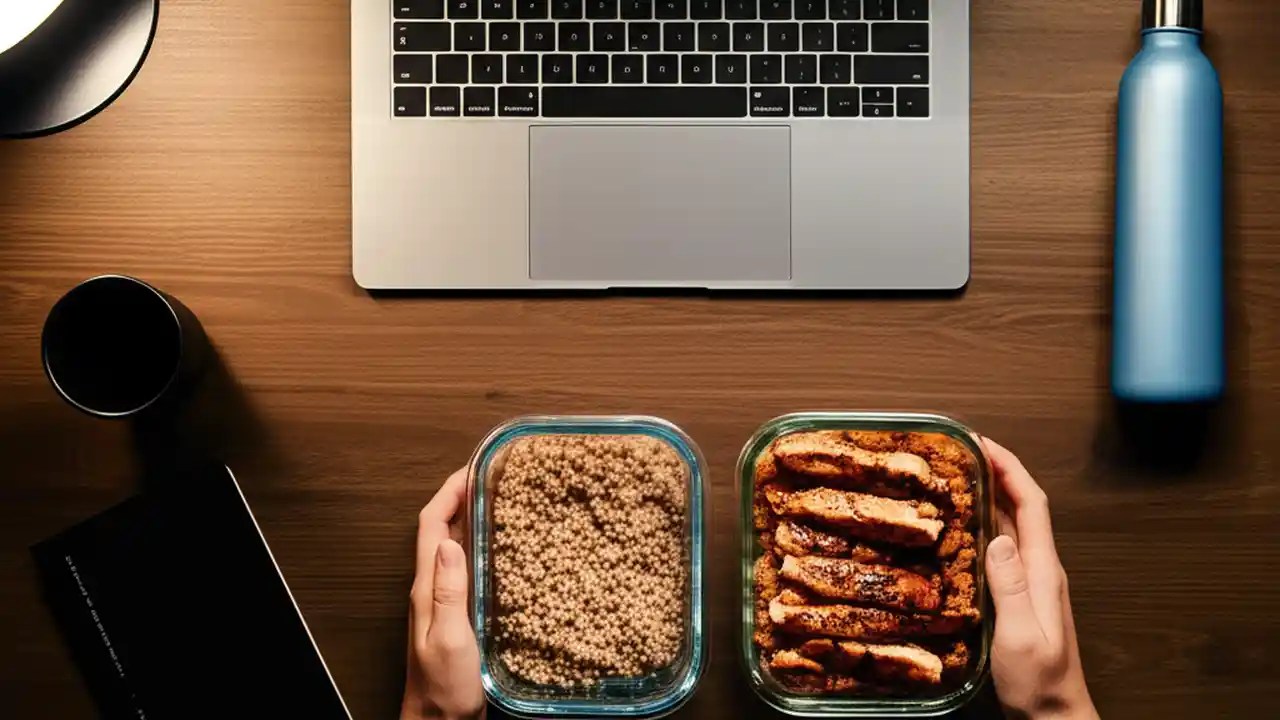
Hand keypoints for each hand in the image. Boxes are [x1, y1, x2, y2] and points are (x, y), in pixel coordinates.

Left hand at [401, 468, 485, 719]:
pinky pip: (467, 572)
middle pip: (442, 531)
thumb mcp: (449, 640)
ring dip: (473, 523)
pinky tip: (508, 555)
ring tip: (505, 505)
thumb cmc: (443, 690)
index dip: (449, 492)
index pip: (431, 525)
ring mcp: (443, 604)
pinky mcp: (458, 618)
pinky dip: (484, 552)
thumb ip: (447, 592)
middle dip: (463, 499)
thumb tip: (448, 542)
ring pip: (455, 550)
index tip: (474, 468)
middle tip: (495, 480)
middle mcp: (432, 590)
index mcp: (426, 589)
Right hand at [982, 438, 1097, 719]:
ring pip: (1011, 526)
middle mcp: (1040, 570)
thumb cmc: (1040, 684)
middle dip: (995, 472)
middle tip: (959, 453)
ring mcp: (1032, 584)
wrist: (1055, 718)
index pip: (1031, 504)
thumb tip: (997, 537)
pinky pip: (1002, 549)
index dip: (1010, 467)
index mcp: (1044, 571)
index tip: (981, 442)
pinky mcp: (1020, 598)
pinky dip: (983, 527)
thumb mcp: (1022, 636)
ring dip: (989, 497)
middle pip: (1021, 507)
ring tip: (955, 479)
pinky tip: (961, 530)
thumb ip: (1011, 586)